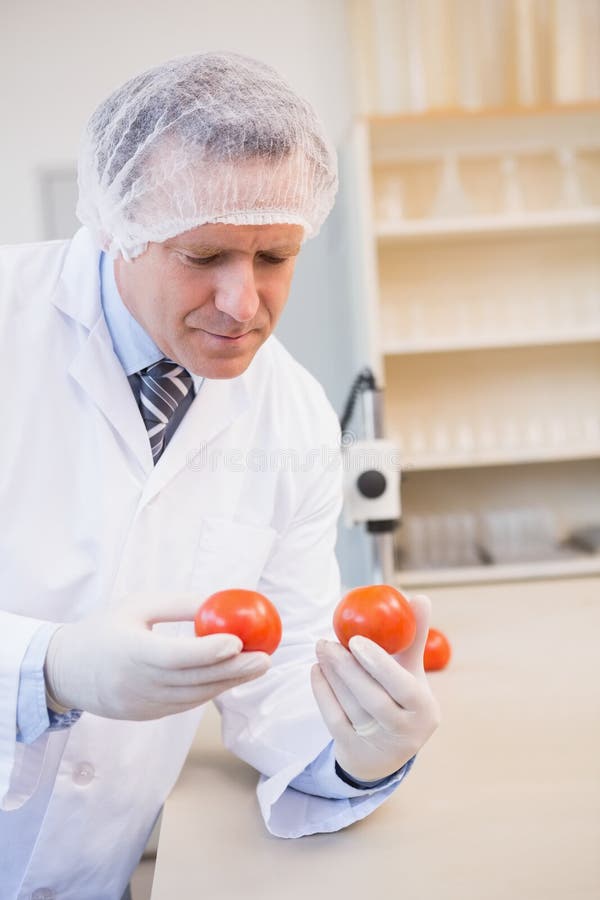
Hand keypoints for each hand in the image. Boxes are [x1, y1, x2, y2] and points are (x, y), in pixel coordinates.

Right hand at [44, 592, 269, 720]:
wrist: (65, 671)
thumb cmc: (104, 630)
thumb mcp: (136, 606)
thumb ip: (176, 605)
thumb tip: (218, 601)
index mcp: (130, 653)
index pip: (175, 657)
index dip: (209, 652)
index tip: (239, 642)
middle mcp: (136, 684)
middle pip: (193, 681)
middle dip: (233, 671)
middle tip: (265, 658)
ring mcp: (141, 705)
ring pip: (193, 696)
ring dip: (228, 683)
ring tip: (257, 666)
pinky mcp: (146, 715)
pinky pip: (184, 704)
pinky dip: (209, 691)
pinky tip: (231, 677)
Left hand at [311, 594, 439, 782]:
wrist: (384, 754)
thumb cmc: (401, 700)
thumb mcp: (411, 673)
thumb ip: (413, 638)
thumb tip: (419, 597)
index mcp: (424, 710)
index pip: (403, 687)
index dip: (379, 664)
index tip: (356, 639)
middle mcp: (405, 732)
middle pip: (372, 700)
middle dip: (347, 669)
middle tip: (327, 641)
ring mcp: (377, 744)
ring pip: (350, 708)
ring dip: (332, 676)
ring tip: (320, 649)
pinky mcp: (353, 750)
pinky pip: (333, 718)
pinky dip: (322, 692)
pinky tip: (316, 670)